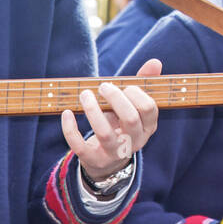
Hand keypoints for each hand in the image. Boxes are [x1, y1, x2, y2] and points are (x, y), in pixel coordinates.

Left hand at [61, 59, 161, 180]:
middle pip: (130, 119)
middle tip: (103, 86)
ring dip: (93, 110)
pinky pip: (80, 147)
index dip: (137, 93)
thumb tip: (155, 62)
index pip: (149, 109)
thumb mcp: (132, 107)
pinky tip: (67, 113)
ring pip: (104, 133)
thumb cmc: (120, 125)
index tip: (125, 86)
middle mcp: (134, 142)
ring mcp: (113, 153)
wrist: (108, 161)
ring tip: (84, 94)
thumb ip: (141, 85)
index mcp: (147, 127)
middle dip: (116, 98)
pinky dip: (70, 130)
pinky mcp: (93, 160)